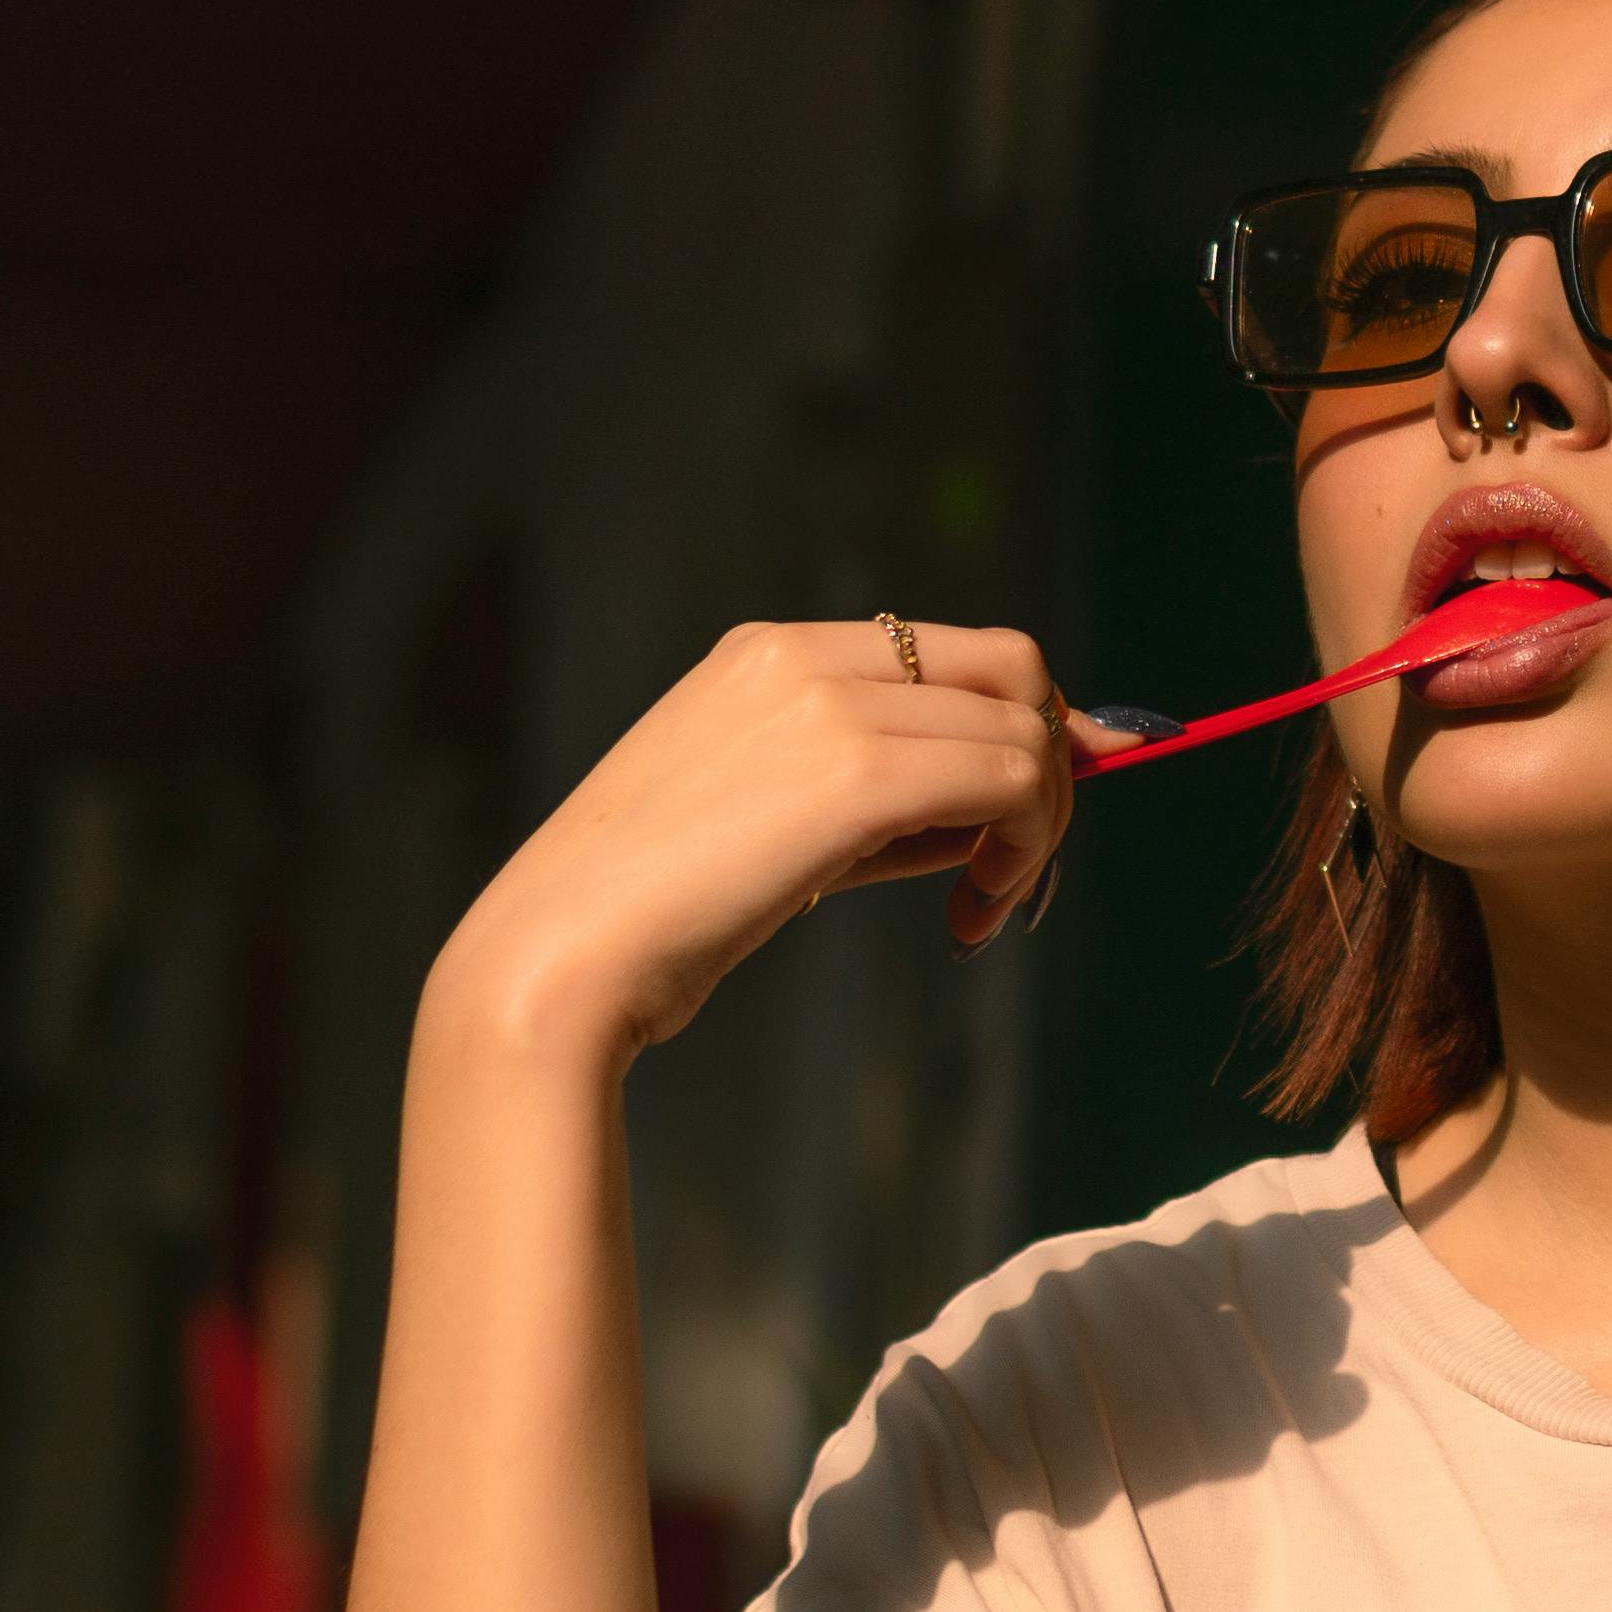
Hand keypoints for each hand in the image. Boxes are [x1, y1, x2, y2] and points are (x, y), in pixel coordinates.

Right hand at [420, 618, 1158, 1070]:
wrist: (561, 959)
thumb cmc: (655, 919)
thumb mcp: (774, 828)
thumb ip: (883, 800)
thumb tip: (1011, 805)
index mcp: (771, 655)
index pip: (949, 652)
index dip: (1021, 719)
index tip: (1044, 797)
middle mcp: (804, 656)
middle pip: (1009, 667)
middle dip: (1049, 761)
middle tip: (1021, 861)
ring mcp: (830, 704)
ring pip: (1023, 732)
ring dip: (1036, 826)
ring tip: (980, 904)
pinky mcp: (857, 771)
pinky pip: (1010, 780)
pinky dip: (1024, 848)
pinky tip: (972, 914)